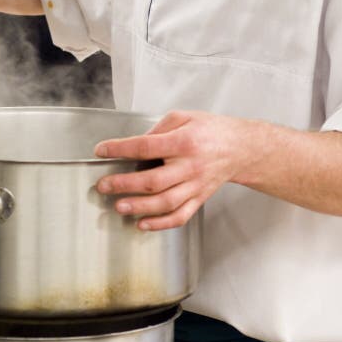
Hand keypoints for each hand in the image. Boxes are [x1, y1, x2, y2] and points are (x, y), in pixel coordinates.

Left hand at [94, 110, 250, 230]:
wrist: (240, 148)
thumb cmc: (209, 130)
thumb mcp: (183, 117)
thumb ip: (159, 129)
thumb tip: (136, 143)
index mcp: (183, 142)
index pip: (146, 146)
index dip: (120, 149)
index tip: (101, 150)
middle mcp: (189, 166)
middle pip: (153, 180)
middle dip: (124, 184)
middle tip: (103, 185)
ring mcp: (195, 186)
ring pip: (165, 203)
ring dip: (139, 207)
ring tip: (119, 207)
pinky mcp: (199, 199)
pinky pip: (180, 216)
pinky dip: (160, 224)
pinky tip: (143, 224)